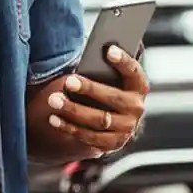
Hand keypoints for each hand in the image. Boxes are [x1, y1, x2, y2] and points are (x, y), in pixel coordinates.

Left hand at [29, 44, 149, 159]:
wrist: (112, 121)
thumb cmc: (106, 87)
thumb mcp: (110, 76)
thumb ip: (104, 65)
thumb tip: (97, 49)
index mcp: (138, 86)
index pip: (134, 71)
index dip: (123, 61)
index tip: (109, 50)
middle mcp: (136, 108)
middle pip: (113, 98)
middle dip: (89, 89)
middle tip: (68, 81)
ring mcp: (126, 128)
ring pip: (99, 120)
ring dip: (74, 110)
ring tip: (54, 100)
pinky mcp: (112, 144)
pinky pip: (89, 137)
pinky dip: (70, 128)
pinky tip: (54, 119)